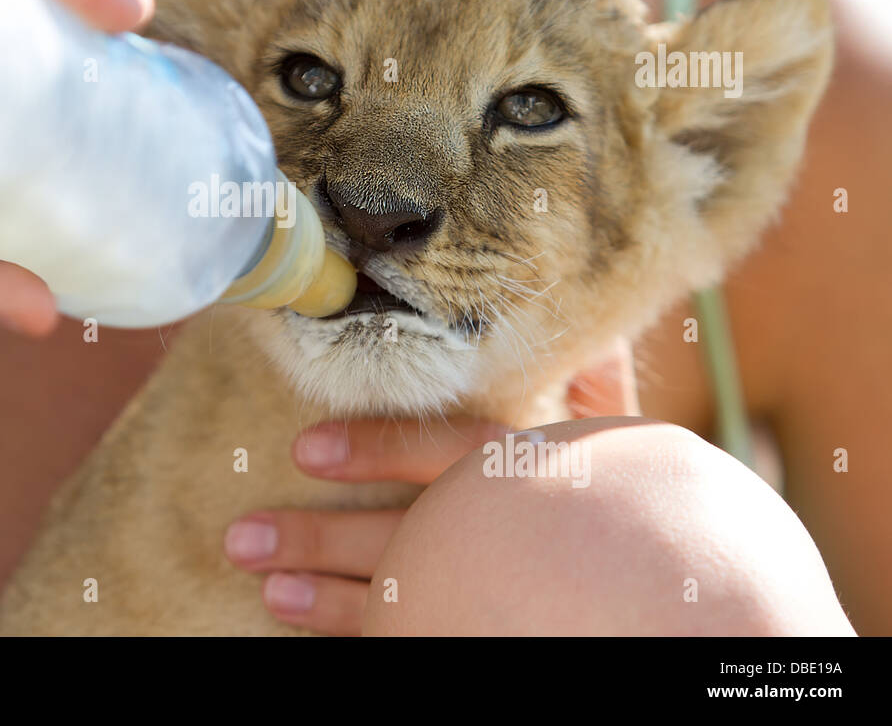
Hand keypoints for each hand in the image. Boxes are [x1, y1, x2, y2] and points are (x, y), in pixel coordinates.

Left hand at [224, 338, 640, 633]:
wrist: (712, 592)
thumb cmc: (655, 493)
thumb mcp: (625, 427)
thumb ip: (591, 374)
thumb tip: (578, 315)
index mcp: (551, 472)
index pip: (456, 456)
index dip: (376, 452)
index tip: (302, 451)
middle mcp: (524, 535)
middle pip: (414, 539)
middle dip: (324, 540)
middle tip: (243, 537)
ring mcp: (512, 589)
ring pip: (411, 602)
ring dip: (328, 598)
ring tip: (263, 583)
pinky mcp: (499, 627)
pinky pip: (424, 639)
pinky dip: (364, 638)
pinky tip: (311, 628)